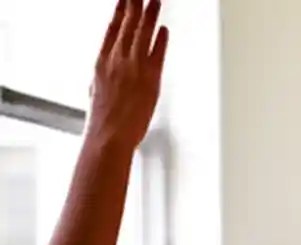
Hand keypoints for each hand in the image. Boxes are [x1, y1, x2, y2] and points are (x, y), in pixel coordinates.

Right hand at [86, 0, 168, 149]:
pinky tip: (164, 29)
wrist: (109, 135)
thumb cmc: (103, 119)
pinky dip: (161, 40)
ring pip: (142, 35)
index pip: (112, 29)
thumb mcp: (97, 88)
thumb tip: (111, 66)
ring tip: (155, 0)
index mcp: (102, 62)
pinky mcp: (150, 80)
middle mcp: (117, 61)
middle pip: (128, 26)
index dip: (119, 11)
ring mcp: (133, 69)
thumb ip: (107, 73)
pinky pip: (157, 55)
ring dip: (150, 15)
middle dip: (135, 5)